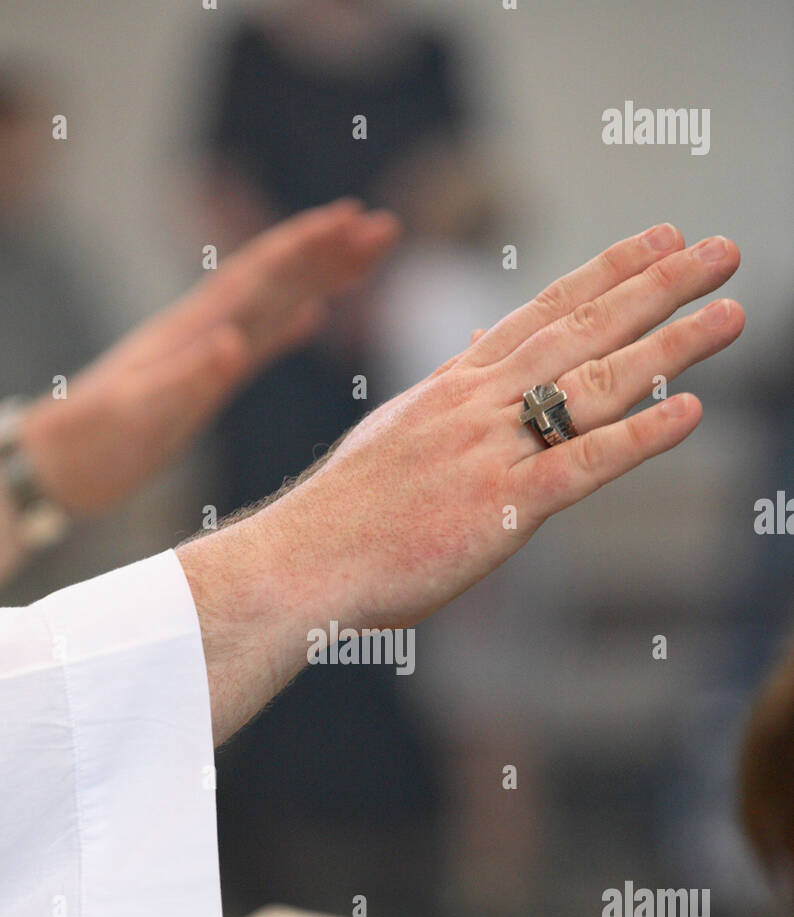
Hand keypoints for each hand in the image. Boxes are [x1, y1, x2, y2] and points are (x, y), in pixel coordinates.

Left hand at [22, 199, 399, 512]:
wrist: (56, 461)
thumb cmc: (96, 442)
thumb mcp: (141, 417)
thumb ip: (187, 380)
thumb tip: (234, 343)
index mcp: (195, 334)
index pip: (260, 277)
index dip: (306, 248)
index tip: (354, 219)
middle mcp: (204, 332)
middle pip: (276, 277)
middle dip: (329, 250)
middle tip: (385, 227)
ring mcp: (205, 353)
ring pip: (273, 302)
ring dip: (318, 277)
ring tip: (363, 257)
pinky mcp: (202, 379)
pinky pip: (259, 341)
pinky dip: (290, 324)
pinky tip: (313, 318)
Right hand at [275, 223, 743, 629]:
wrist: (301, 561)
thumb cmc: (342, 516)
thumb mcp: (393, 437)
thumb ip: (443, 403)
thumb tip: (471, 366)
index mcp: (453, 388)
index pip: (542, 311)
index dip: (606, 271)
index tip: (656, 239)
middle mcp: (478, 405)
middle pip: (583, 331)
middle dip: (658, 287)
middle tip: (721, 249)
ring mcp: (491, 453)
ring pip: (595, 386)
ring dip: (669, 345)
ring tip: (730, 312)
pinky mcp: (501, 509)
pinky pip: (583, 465)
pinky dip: (640, 437)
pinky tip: (690, 411)